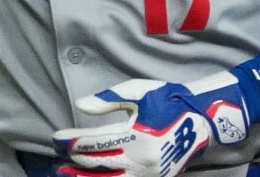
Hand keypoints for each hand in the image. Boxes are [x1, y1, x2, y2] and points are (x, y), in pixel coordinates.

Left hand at [52, 74, 248, 176]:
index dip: (71, 141)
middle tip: (57, 157)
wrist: (203, 120)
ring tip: (66, 174)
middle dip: (74, 160)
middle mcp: (140, 158)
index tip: (56, 138)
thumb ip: (109, 99)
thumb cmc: (169, 101)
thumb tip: (81, 105)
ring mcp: (149, 174)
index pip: (93, 142)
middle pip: (97, 164)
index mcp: (136, 135)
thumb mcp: (139, 92)